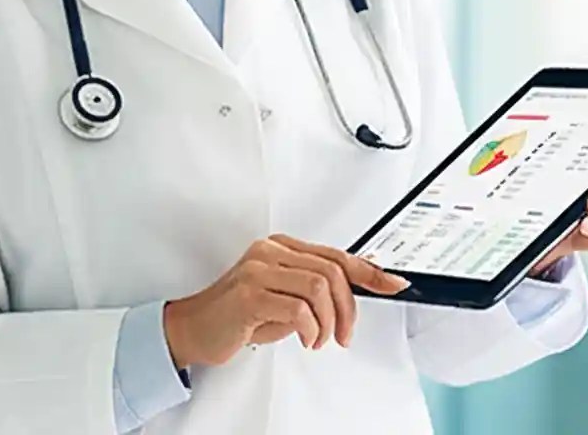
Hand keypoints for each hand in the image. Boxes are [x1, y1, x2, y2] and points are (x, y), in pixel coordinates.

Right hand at [163, 234, 409, 368]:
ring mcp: (258, 270)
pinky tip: (305, 339)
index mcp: (281, 247)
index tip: (393, 284)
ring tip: (319, 339)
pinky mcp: (249, 294)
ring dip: (328, 322)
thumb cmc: (238, 316)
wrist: (194, 330)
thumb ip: (313, 291)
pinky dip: (310, 330)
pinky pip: (298, 309)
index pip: (336, 254)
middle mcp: (270, 251)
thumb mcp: (284, 299)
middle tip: (344, 334)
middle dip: (348, 308)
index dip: (370, 271)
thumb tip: (354, 295)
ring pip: (319, 287)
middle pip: (333, 271)